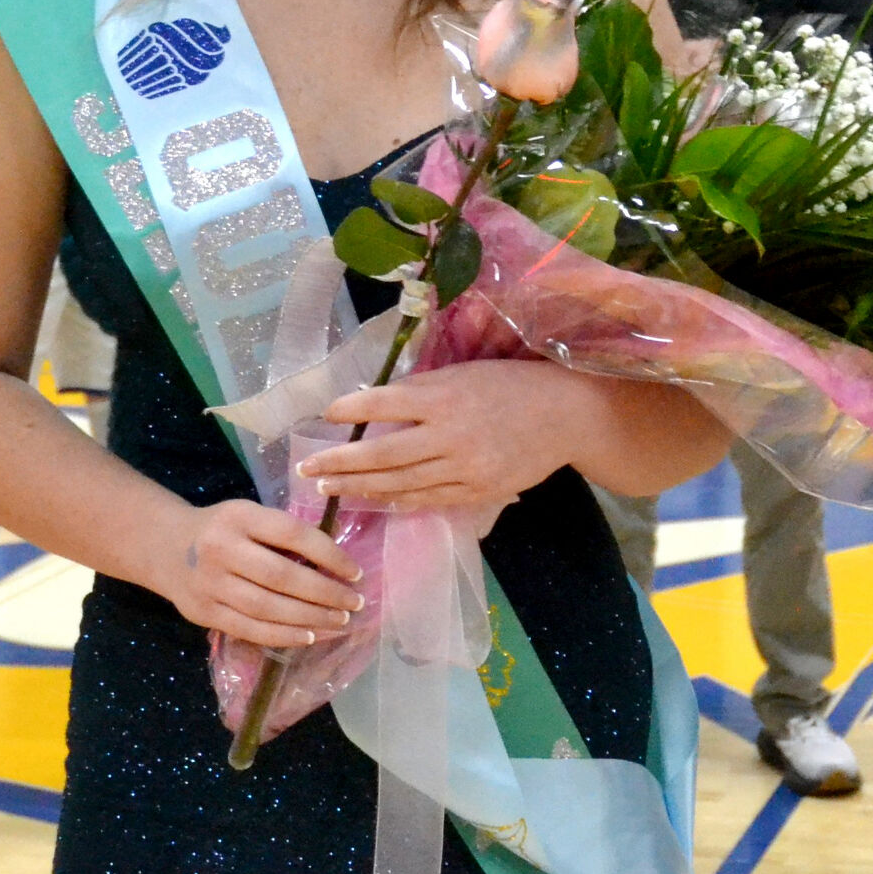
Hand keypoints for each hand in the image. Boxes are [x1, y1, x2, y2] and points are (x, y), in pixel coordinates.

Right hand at [161, 497, 363, 648]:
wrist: (164, 546)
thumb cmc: (223, 528)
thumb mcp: (250, 514)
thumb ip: (283, 533)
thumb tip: (335, 562)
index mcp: (240, 517)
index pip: (293, 534)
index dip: (329, 554)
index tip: (356, 572)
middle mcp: (222, 550)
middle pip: (282, 577)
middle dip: (325, 593)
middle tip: (355, 602)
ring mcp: (210, 585)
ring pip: (267, 608)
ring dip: (309, 618)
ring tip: (339, 621)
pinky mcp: (203, 613)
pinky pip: (249, 629)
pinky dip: (283, 635)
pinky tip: (310, 635)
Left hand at [306, 359, 596, 511]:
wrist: (567, 415)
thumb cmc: (514, 384)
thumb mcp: (467, 373)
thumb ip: (424, 389)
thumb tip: (374, 402)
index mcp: (447, 396)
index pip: (384, 403)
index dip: (350, 408)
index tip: (325, 413)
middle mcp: (451, 433)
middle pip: (381, 453)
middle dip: (338, 462)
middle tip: (305, 468)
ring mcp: (464, 467)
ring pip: (399, 482)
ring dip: (358, 486)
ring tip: (328, 488)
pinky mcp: (477, 490)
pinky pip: (427, 499)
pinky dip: (397, 500)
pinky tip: (375, 500)